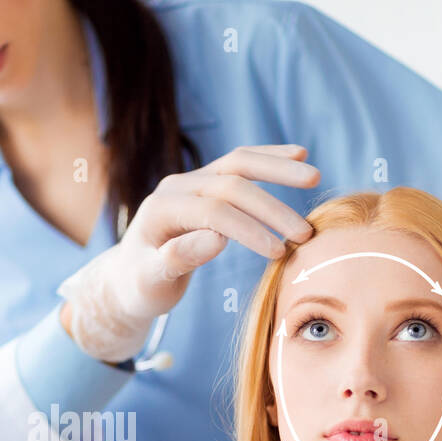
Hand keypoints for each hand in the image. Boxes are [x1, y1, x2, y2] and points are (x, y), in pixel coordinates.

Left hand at [58, 144, 319, 360]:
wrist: (128, 276)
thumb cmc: (141, 285)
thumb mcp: (152, 281)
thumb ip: (178, 259)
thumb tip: (218, 239)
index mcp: (161, 209)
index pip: (212, 212)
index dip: (248, 229)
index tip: (278, 252)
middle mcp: (176, 186)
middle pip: (230, 184)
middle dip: (271, 207)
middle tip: (305, 232)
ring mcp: (191, 180)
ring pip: (238, 164)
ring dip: (277, 169)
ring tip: (312, 177)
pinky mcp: (205, 182)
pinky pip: (239, 163)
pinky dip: (268, 158)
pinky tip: (298, 155)